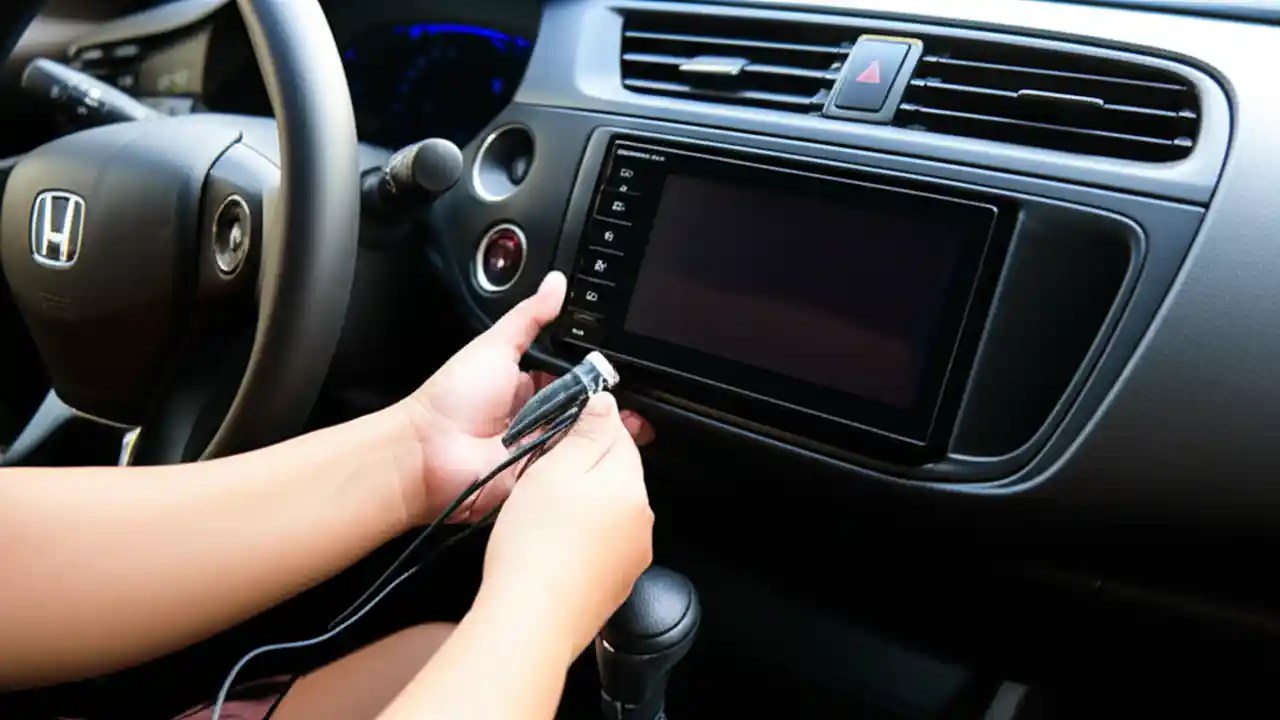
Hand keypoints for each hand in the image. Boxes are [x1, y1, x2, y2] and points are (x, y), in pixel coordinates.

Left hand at [397, 271, 653, 522]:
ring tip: (633, 415)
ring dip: (607, 427)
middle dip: (612, 401)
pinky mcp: (547, 473)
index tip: (629, 362)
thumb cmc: (452, 398)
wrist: (430, 453)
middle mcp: (544, 415)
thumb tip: (556, 283)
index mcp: (534, 382)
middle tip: (637, 391)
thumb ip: (529, 317)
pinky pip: (579, 464)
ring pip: (591, 435)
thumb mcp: (495, 346)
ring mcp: (546, 446)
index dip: (603, 370)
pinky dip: (591, 455)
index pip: (581, 374)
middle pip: (591, 406)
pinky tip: (608, 442)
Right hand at [476, 392, 652, 654]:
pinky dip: (576, 543)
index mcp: (631, 487)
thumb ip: (587, 432)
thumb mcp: (557, 468)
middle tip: (540, 481)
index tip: (559, 437)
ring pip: (606, 514)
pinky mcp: (612, 586)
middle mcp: (641, 523)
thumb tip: (606, 403)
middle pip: (614, 478)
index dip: (586, 430)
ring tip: (539, 518)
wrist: (530, 619)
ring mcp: (629, 558)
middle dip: (581, 473)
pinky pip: (597, 549)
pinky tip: (547, 549)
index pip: (620, 438)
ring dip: (579, 509)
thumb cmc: (538, 545)